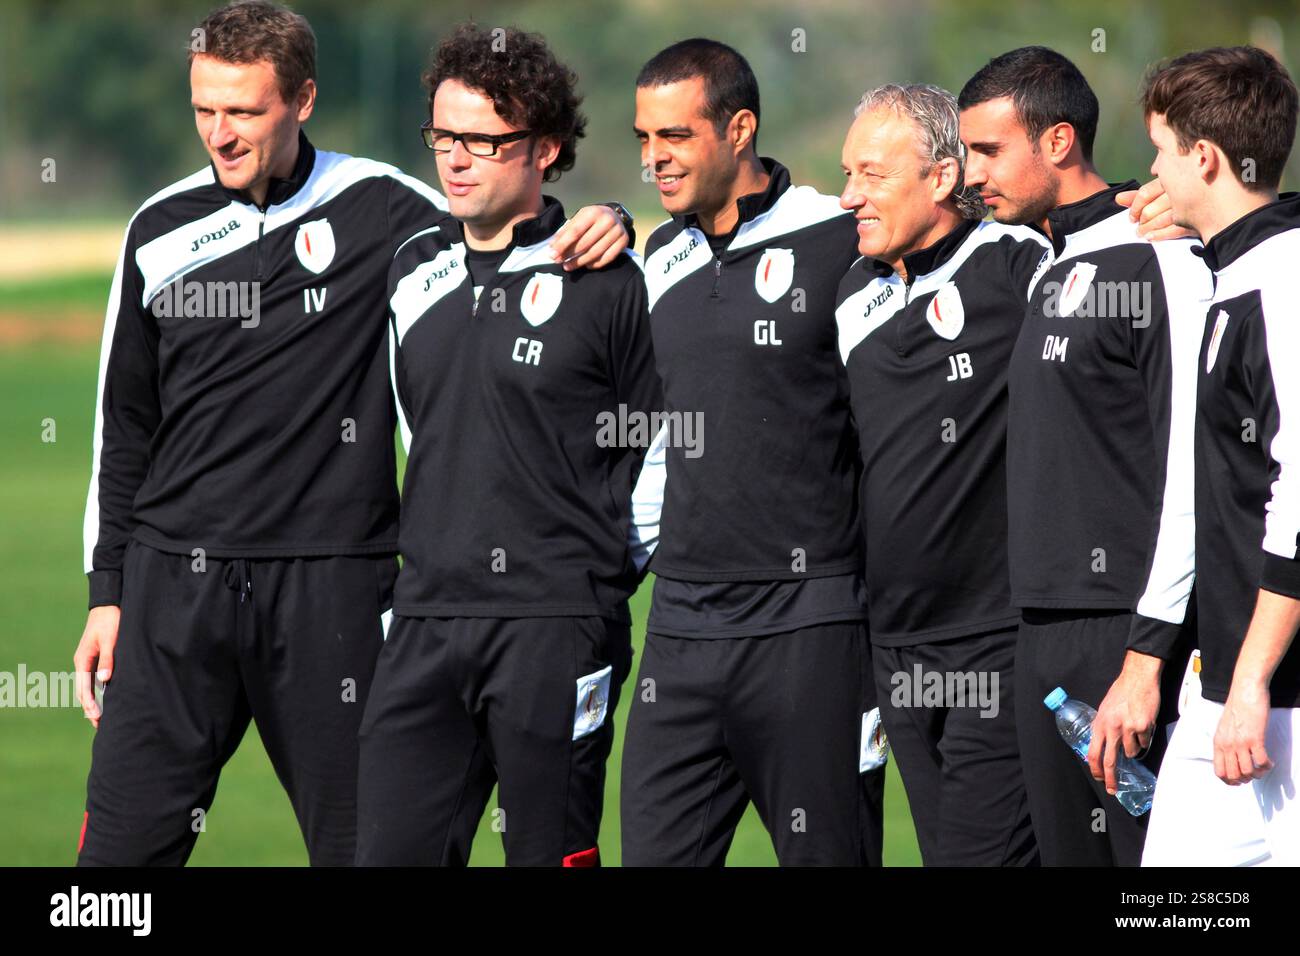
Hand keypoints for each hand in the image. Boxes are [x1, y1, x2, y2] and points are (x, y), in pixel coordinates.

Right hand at [74, 605, 119, 728]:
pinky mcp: (96, 659)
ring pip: (88, 687)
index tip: (96, 716)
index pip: (83, 688)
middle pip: (84, 691)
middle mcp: (83, 663)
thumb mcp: (110, 640)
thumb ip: (108, 659)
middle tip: (99, 725)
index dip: (89, 703)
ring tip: (101, 718)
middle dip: (90, 708)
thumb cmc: (110, 621)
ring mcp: (88, 662)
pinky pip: (94, 680)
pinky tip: (106, 700)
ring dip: (94, 702)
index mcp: (83, 660)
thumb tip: (104, 680)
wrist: (108, 606)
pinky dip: (98, 692)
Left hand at [549, 204, 627, 270]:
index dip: (562, 245)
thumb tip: (552, 249)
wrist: (614, 216)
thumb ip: (564, 233)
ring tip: (569, 266)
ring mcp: (617, 231)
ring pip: (596, 252)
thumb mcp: (578, 220)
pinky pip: (608, 258)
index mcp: (592, 212)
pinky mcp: (624, 241)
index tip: (552, 255)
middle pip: (585, 243)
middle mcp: (607, 220)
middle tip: (559, 262)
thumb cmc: (591, 220)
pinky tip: (586, 265)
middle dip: (570, 255)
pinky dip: (595, 264)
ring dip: (580, 262)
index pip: (575, 232)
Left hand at [1087, 652, 1160, 793]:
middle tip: (1112, 789)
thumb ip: (1103, 727)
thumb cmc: (1120, 693)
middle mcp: (1112, 728)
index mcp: (1099, 724)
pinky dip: (1145, 738)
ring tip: (1134, 732)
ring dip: (1134, 748)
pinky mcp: (1144, 727)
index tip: (1098, 778)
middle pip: (1110, 761)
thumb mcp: (1104, 710)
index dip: (1095, 768)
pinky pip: (1145, 742)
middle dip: (1111, 778)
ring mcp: (1128, 728)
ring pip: (1132, 752)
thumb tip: (1103, 745)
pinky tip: (1143, 724)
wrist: (1137, 679)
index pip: (1093, 752)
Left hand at [1115, 179, 1196, 240]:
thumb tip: (1118, 198)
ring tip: (1140, 234)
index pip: (1145, 193)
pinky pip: (1175, 230)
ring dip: (1147, 229)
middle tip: (1137, 226)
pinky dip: (1160, 235)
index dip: (1134, 207)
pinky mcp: (1197, 220)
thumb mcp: (1164, 189)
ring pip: (1160, 220)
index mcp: (1171, 178)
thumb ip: (1141, 194)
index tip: (1131, 217)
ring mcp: (1190, 205)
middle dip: (1141, 220)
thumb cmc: (1185, 192)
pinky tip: (1150, 237)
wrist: (1219, 199)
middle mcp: (1180, 190)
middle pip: (1150, 209)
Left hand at [1214, 679, 1272, 784]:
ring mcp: (1240, 742)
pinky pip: (1261, 761)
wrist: (1245, 691)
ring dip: (1258, 774)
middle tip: (1254, 774)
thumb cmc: (1237, 707)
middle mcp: (1227, 744)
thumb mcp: (1224, 727)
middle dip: (1246, 779)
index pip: (1219, 771)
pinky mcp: (1255, 738)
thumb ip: (1226, 742)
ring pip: (1248, 772)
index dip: (1230, 781)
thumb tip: (1232, 757)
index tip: (1240, 781)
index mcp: (1218, 742)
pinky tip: (1270, 761)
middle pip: (1234, 775)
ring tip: (1263, 768)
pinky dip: (1267, 766)